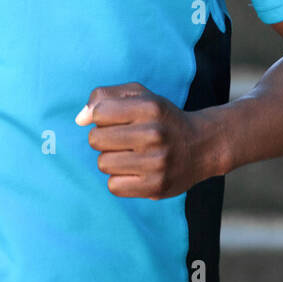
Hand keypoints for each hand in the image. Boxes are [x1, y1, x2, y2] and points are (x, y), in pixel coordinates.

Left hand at [76, 82, 217, 199]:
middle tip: (122, 140)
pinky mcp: (156, 186)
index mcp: (150, 107)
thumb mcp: (140, 95)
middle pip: (96, 139)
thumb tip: (80, 119)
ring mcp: (157, 162)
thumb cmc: (162, 119)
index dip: (101, 117)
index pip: (99, 113)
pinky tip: (134, 171)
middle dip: (103, 139)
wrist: (202, 146)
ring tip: (130, 155)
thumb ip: (105, 97)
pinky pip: (114, 186)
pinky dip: (119, 180)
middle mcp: (155, 134)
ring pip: (103, 163)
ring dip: (111, 160)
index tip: (115, 120)